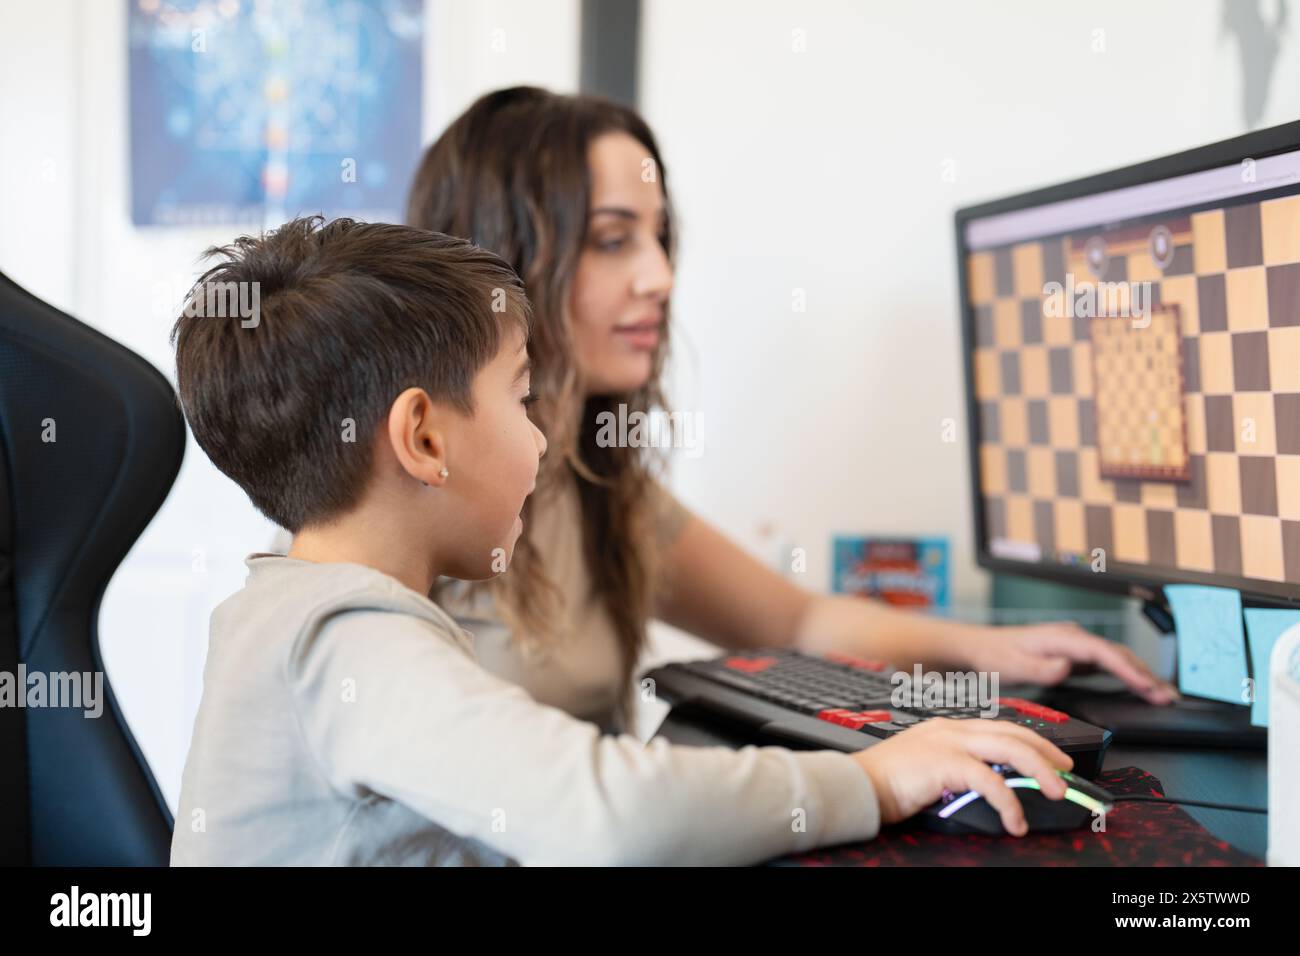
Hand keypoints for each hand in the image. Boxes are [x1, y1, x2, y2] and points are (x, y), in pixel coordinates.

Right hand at [852, 717, 1072, 835]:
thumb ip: (956, 767)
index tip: (1052, 757)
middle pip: (1013, 732)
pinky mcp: (945, 763)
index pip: (1000, 726)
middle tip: (1065, 773)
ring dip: (1040, 771)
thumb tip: (988, 785)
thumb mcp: (928, 767)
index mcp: (947, 727)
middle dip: (1046, 752)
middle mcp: (951, 729)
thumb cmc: (886, 780)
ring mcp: (948, 742)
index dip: (1032, 740)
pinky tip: (1015, 820)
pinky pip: (990, 781)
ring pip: (1010, 748)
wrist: (858, 783)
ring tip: (1056, 792)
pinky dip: (1009, 802)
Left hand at [961, 621, 1179, 703]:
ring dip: (1140, 675)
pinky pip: (1107, 664)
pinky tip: (1139, 687)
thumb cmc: (996, 655)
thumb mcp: (1015, 666)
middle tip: (1168, 698)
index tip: (1148, 687)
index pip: (1106, 653)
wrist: (980, 647)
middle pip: (1118, 654)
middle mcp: (1074, 637)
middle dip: (1145, 675)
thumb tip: (1068, 667)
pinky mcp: (1073, 655)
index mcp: (1064, 637)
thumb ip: (1042, 669)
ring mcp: (1075, 645)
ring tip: (1164, 696)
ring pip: (1116, 658)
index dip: (1130, 670)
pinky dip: (1126, 675)